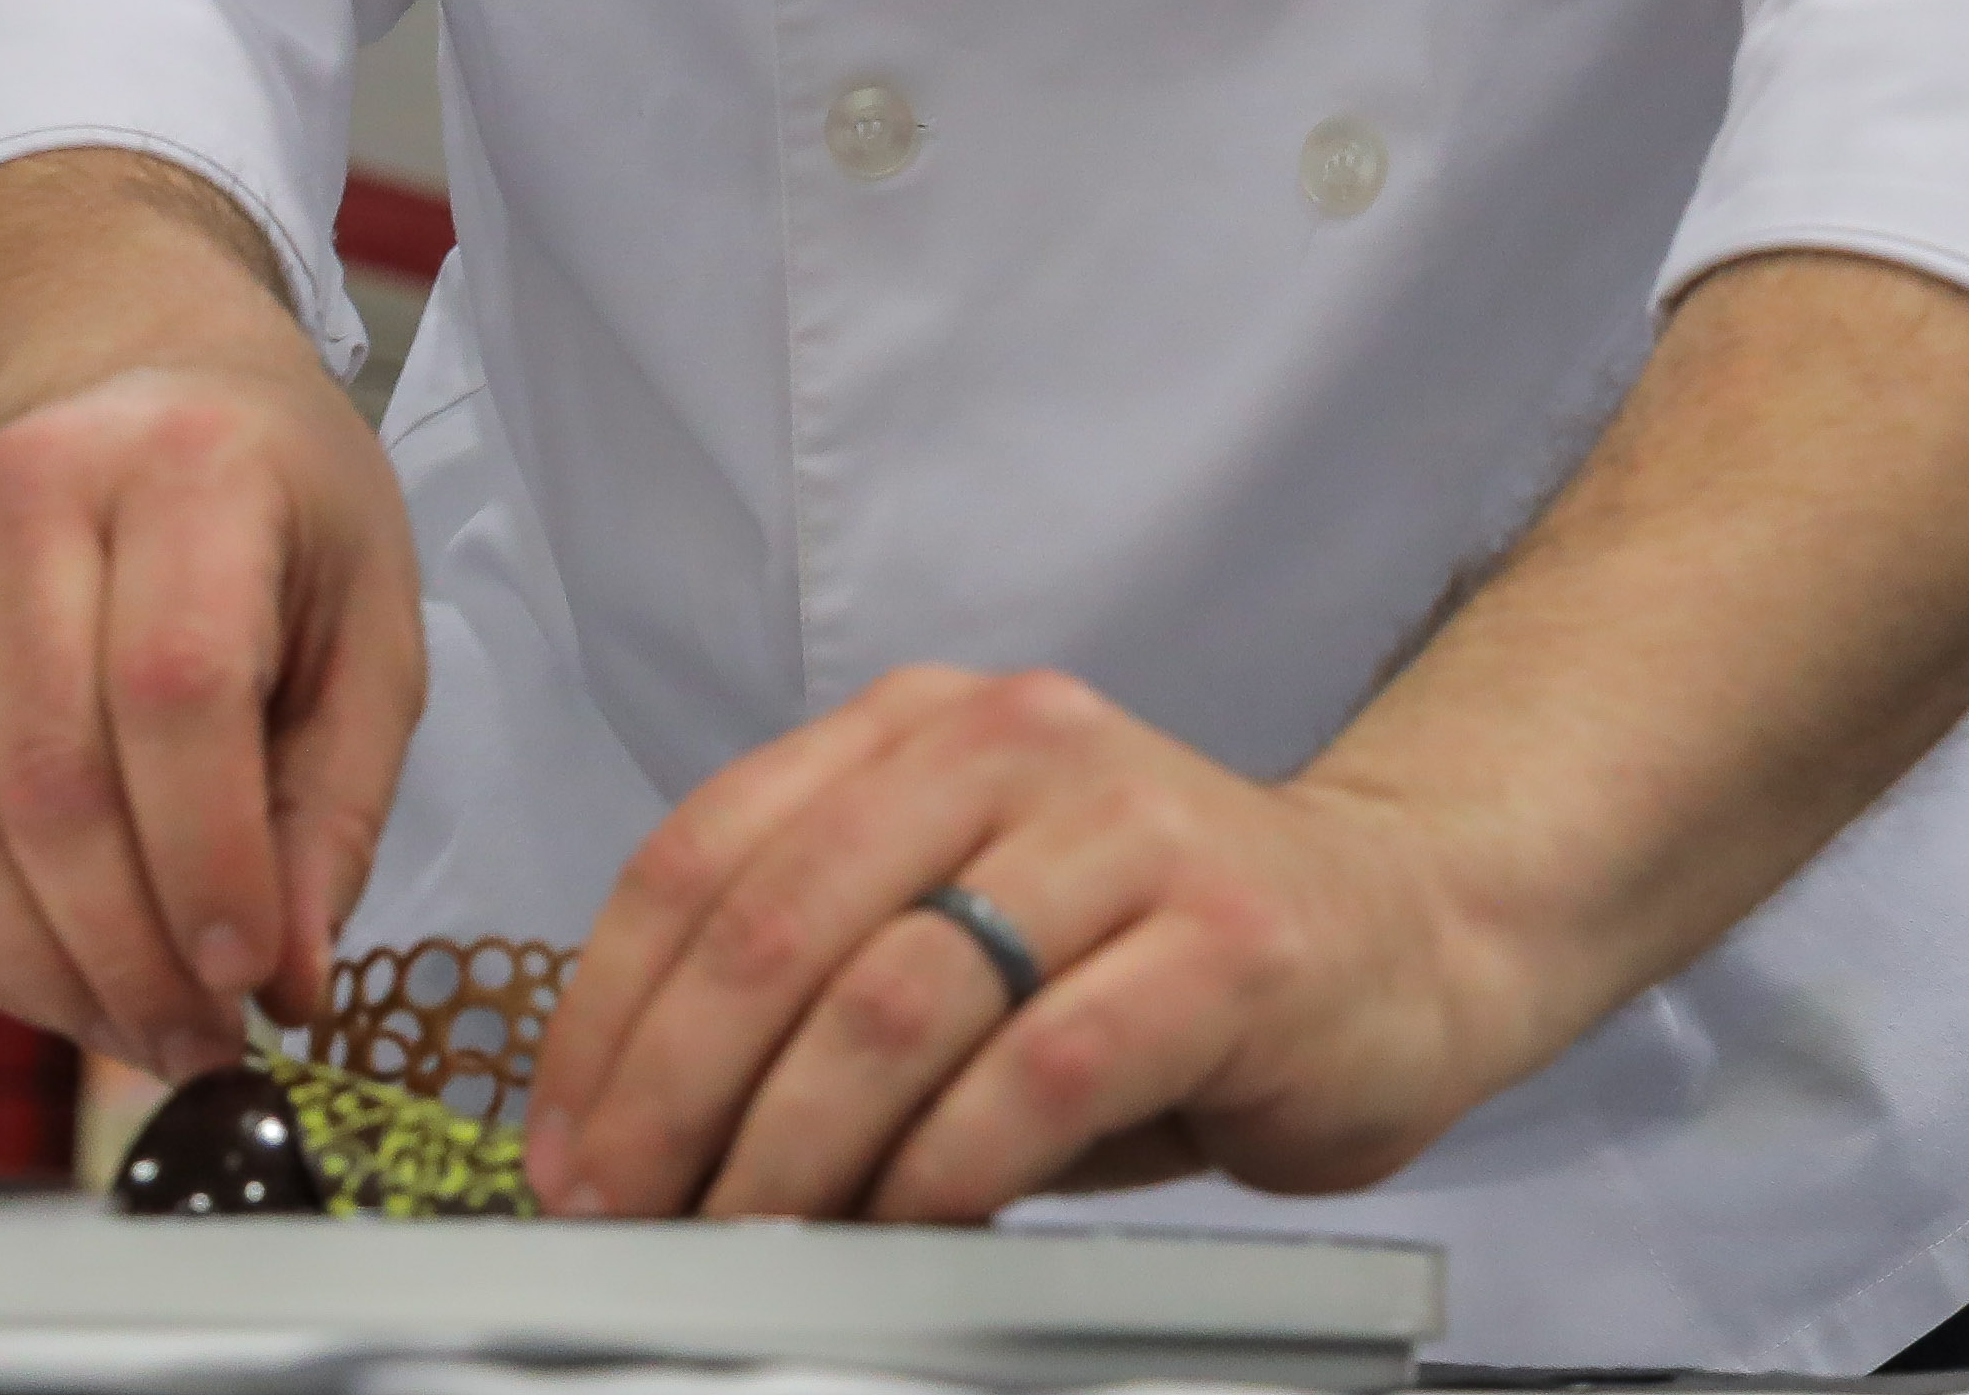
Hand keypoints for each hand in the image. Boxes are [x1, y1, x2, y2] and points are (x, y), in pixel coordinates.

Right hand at [0, 339, 425, 1080]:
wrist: (145, 377)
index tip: (253, 977)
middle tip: (207, 1042)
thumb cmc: (284, 503)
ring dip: (51, 972)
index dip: (207, 853)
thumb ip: (341, 801)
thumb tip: (291, 980)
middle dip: (130, 948)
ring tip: (147, 1035)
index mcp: (189, 468)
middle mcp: (39, 498)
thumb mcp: (374, 619)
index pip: (175, 684)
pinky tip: (68, 986)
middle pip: (52, 775)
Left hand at [526, 664, 1524, 1224]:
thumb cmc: (1161, 952)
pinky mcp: (1224, 942)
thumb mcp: (970, 924)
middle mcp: (1017, 743)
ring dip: (792, 1148)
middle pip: (783, 920)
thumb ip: (830, 980)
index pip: (710, 849)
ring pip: (899, 994)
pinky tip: (910, 1228)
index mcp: (924, 728)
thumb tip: (644, 1125)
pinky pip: (1040, 1068)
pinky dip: (948, 1168)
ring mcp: (1127, 831)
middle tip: (625, 1212)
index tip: (563, 1139)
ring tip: (745, 1240)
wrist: (1406, 929)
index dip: (609, 1009)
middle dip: (674, 1092)